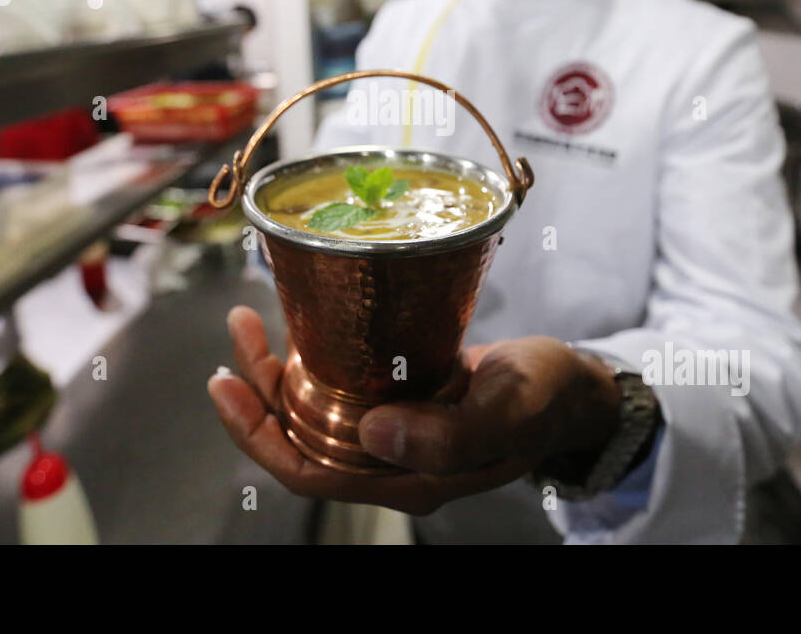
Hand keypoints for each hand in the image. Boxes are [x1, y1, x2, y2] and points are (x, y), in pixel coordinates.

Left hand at [207, 305, 625, 515]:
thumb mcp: (508, 411)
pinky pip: (337, 387)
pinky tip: (295, 325)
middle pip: (299, 438)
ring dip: (274, 371)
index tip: (226, 387)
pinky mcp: (397, 399)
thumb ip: (447, 436)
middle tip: (235, 336)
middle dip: (255, 394)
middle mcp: (388, 461)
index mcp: (407, 479)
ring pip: (312, 411)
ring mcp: (391, 432)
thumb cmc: (546, 398)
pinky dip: (308, 358)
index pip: (310, 472)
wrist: (574, 386)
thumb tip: (372, 436)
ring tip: (249, 322)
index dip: (259, 436)